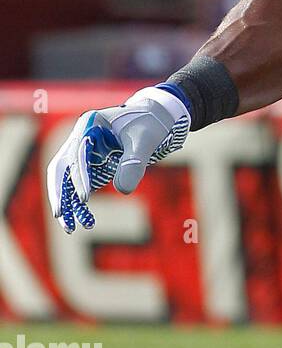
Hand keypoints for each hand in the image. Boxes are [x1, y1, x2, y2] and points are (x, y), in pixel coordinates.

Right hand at [47, 86, 189, 232]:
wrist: (155, 120)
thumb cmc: (150, 125)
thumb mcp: (146, 140)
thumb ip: (134, 162)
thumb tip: (123, 190)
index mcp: (90, 123)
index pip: (78, 152)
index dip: (79, 175)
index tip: (85, 198)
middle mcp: (81, 136)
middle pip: (61, 166)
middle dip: (59, 192)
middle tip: (60, 215)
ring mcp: (83, 151)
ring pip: (66, 179)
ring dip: (66, 202)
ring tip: (70, 227)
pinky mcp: (90, 165)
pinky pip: (79, 186)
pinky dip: (79, 203)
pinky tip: (86, 221)